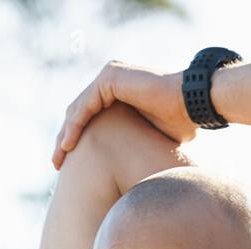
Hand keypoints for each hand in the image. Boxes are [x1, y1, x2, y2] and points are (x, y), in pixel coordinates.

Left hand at [52, 62, 195, 168]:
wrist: (194, 105)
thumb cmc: (178, 123)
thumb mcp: (145, 137)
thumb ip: (129, 143)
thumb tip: (124, 171)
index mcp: (118, 91)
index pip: (87, 116)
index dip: (75, 139)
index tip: (68, 165)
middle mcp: (111, 79)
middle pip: (78, 112)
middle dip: (65, 139)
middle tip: (56, 164)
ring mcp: (110, 75)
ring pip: (78, 109)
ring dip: (65, 135)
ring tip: (58, 160)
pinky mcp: (111, 76)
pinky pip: (86, 105)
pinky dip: (75, 126)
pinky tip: (68, 145)